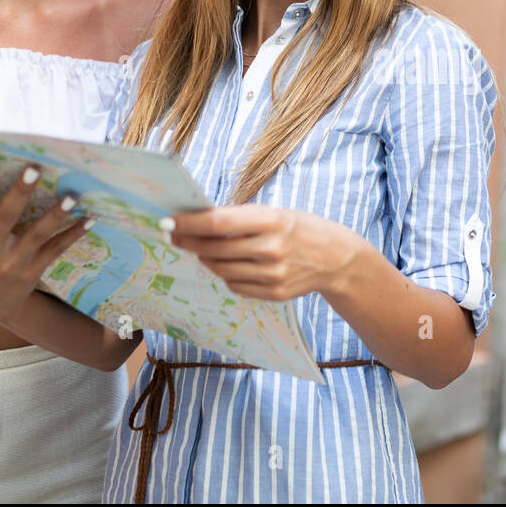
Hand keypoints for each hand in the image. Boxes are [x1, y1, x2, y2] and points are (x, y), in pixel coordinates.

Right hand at [0, 154, 92, 323]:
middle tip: (34, 168)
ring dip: (56, 215)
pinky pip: (56, 249)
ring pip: (36, 235)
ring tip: (72, 196)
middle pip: (5, 216)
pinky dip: (73, 234)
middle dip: (19, 193)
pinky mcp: (33, 270)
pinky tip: (90, 218)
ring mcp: (12, 261)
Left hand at [165, 204, 363, 302]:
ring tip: (202, 250)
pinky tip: (229, 264)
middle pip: (214, 249)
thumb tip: (198, 221)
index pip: (218, 223)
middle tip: (174, 236)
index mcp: (272, 220)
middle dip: (189, 242)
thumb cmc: (300, 229)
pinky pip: (235, 285)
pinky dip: (226, 274)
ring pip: (221, 269)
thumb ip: (242, 219)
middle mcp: (272, 248)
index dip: (189, 224)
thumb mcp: (276, 213)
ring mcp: (273, 274)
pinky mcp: (274, 293)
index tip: (168, 222)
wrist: (336, 258)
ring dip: (206, 259)